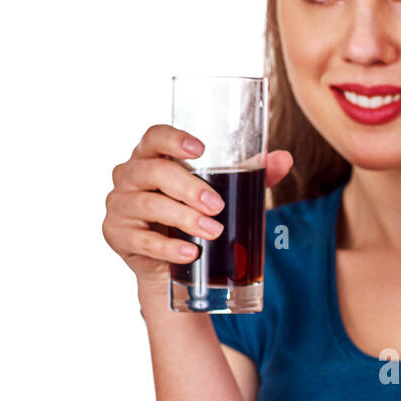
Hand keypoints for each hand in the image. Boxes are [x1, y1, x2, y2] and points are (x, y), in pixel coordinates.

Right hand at [103, 124, 292, 300]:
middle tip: (218, 206)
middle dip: (189, 188)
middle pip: (154, 171)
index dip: (173, 139)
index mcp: (151, 156)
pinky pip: (143, 240)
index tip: (201, 150)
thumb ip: (251, 175)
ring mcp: (119, 205)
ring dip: (184, 218)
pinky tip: (190, 252)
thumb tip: (284, 159)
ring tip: (212, 231)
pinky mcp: (117, 235)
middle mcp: (129, 175)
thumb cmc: (194, 216)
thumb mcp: (222, 194)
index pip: (154, 136)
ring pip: (150, 204)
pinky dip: (169, 247)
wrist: (174, 264)